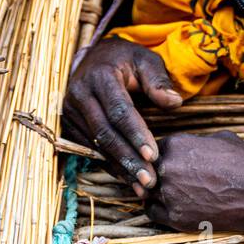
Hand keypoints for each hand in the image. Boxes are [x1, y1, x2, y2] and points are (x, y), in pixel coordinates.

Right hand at [61, 38, 182, 195]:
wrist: (94, 58)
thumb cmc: (125, 59)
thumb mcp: (145, 59)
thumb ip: (158, 80)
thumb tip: (174, 103)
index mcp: (100, 76)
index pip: (119, 111)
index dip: (136, 134)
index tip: (153, 156)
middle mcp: (79, 94)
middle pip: (105, 133)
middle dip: (128, 159)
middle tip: (149, 180)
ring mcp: (70, 111)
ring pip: (96, 145)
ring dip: (120, 167)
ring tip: (141, 185)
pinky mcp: (69, 124)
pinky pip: (89, 149)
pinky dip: (109, 164)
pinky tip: (126, 178)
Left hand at [144, 131, 243, 232]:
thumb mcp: (221, 138)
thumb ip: (195, 141)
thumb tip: (187, 145)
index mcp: (176, 145)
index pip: (154, 149)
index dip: (162, 156)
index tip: (170, 163)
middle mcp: (167, 168)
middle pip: (146, 170)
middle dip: (155, 174)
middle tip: (166, 179)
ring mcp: (169, 194)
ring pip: (146, 192)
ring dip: (153, 191)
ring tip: (169, 192)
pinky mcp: (175, 218)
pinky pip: (152, 212)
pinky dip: (157, 208)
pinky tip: (170, 206)